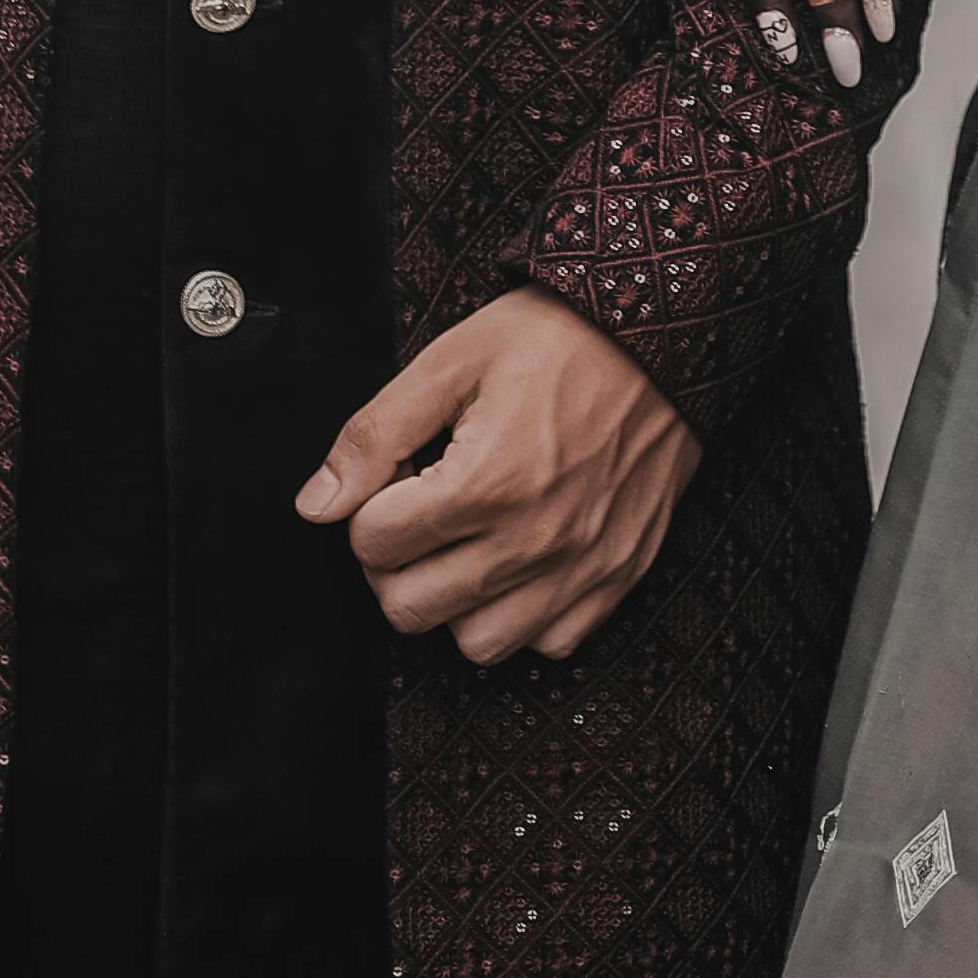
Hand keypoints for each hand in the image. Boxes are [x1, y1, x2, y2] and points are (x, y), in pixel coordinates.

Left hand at [297, 290, 699, 664]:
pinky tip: (519, 557)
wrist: (661, 333)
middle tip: (415, 514)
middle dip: (394, 562)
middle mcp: (535, 540)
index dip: (369, 506)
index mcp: (487, 481)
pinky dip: (522, 614)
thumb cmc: (556, 338)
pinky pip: (547, 642)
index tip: (397, 477)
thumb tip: (316, 505)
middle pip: (410, 609)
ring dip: (454, 600)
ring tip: (466, 540)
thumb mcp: (452, 360)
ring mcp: (581, 568)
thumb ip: (376, 435)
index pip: (373, 544)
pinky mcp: (617, 578)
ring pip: (475, 644)